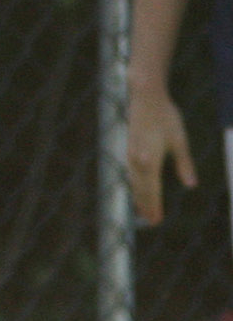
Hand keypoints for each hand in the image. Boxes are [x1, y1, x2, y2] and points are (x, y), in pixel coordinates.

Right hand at [127, 83, 197, 224]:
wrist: (145, 97)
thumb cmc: (166, 118)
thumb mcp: (180, 141)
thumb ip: (184, 164)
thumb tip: (191, 185)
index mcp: (150, 160)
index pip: (153, 189)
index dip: (155, 205)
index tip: (157, 220)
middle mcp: (137, 160)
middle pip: (140, 188)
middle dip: (146, 206)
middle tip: (151, 222)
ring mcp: (130, 154)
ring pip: (133, 181)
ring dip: (138, 197)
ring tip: (142, 211)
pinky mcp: (129, 148)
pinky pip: (130, 172)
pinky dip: (134, 184)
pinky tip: (136, 188)